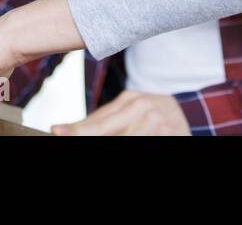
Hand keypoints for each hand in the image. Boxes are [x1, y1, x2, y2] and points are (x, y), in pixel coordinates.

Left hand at [51, 91, 190, 135]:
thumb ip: (102, 121)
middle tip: (63, 135)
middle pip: (106, 131)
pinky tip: (131, 137)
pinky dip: (131, 142)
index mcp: (130, 100)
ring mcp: (160, 124)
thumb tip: (63, 130)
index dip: (76, 131)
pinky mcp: (173, 135)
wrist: (186, 118)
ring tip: (95, 135)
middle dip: (86, 136)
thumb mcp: (127, 114)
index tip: (56, 131)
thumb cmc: (149, 119)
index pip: (97, 122)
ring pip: (125, 138)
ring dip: (113, 139)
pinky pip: (145, 142)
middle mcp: (144, 108)